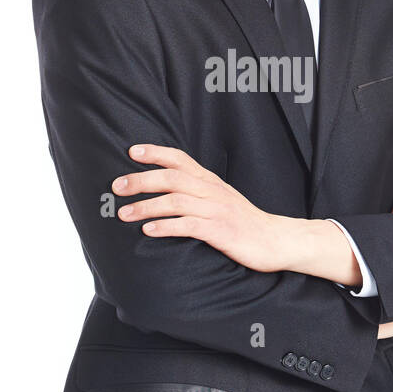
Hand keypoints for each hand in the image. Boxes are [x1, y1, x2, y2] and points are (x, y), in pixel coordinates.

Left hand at [113, 144, 287, 272]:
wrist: (277, 240)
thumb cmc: (244, 222)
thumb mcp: (221, 199)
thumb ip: (197, 192)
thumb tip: (167, 190)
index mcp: (210, 181)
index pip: (180, 158)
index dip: (155, 152)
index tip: (131, 151)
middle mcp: (212, 191)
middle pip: (171, 177)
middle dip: (141, 180)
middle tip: (116, 187)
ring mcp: (216, 210)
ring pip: (175, 201)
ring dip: (146, 206)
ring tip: (123, 214)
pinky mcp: (220, 231)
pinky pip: (188, 226)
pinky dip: (166, 227)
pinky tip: (148, 231)